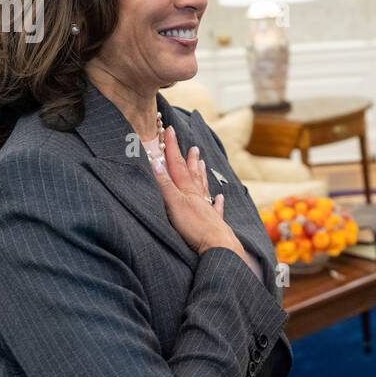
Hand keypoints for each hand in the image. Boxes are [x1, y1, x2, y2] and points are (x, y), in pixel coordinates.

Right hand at [151, 124, 248, 260]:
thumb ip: (165, 184)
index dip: (172, 147)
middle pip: (192, 173)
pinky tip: (220, 197)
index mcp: (186, 190)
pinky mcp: (214, 223)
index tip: (170, 130)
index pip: (177, 165)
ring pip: (203, 187)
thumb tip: (155, 162)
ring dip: (202, 174)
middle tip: (193, 146)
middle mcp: (198, 196)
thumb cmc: (194, 227)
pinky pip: (216, 208)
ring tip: (204, 163)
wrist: (218, 246)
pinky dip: (217, 201)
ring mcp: (207, 209)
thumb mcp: (174, 204)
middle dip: (189, 159)